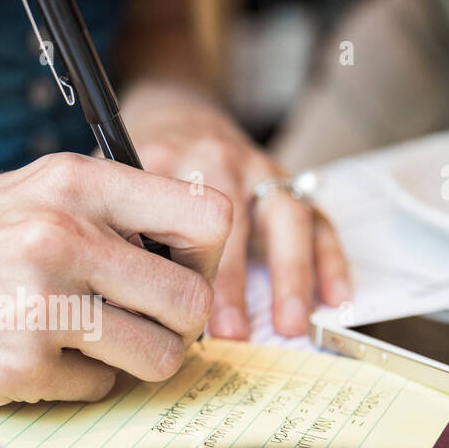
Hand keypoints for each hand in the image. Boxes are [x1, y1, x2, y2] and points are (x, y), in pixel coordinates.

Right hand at [0, 153, 231, 404]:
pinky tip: (34, 361)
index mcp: (73, 184)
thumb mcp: (24, 196)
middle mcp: (63, 236)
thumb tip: (193, 256)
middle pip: (191, 302)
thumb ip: (105, 214)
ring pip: (159, 356)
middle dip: (176, 327)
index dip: (208, 258)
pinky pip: (99, 388)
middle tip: (141, 328)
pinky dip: (77, 383)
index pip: (208, 216)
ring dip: (135, 362)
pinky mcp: (21, 366)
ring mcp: (42, 305)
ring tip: (90, 347)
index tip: (178, 275)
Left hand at [122, 81, 350, 338]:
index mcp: (169, 160)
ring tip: (290, 325)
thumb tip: (122, 305)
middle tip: (233, 334)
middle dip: (235, 281)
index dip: (180, 268)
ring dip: (290, 275)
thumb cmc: (142, 165)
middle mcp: (218, 159)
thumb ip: (117, 231)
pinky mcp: (289, 180)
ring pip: (285, 216)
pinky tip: (335, 299)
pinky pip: (318, 217)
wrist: (178, 113)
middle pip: (233, 218)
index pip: (177, 216)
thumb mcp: (112, 182)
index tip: (177, 312)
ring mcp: (260, 167)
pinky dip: (331, 259)